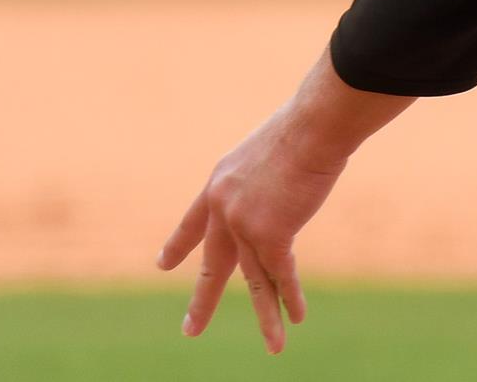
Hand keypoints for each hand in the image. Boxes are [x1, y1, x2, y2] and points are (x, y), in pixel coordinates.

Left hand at [155, 110, 344, 352]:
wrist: (312, 127)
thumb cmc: (302, 127)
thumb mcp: (269, 149)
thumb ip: (266, 178)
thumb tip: (285, 187)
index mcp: (219, 183)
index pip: (193, 221)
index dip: (179, 244)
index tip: (163, 264)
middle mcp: (223, 208)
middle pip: (214, 264)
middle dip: (203, 300)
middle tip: (189, 329)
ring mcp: (243, 225)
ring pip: (254, 281)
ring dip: (266, 317)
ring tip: (272, 349)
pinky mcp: (271, 235)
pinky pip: (282, 276)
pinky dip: (291, 298)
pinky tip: (295, 320)